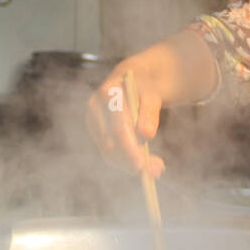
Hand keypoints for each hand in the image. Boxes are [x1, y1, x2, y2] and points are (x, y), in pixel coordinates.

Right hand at [84, 59, 165, 180]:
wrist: (131, 79)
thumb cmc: (143, 86)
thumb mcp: (151, 94)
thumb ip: (149, 112)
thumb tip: (146, 135)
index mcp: (108, 93)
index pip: (118, 127)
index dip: (129, 148)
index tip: (142, 164)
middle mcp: (94, 108)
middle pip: (110, 143)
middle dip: (132, 160)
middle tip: (157, 170)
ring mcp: (92, 121)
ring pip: (108, 151)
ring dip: (130, 164)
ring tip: (156, 169)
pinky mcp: (96, 132)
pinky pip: (109, 152)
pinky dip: (126, 161)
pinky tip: (146, 166)